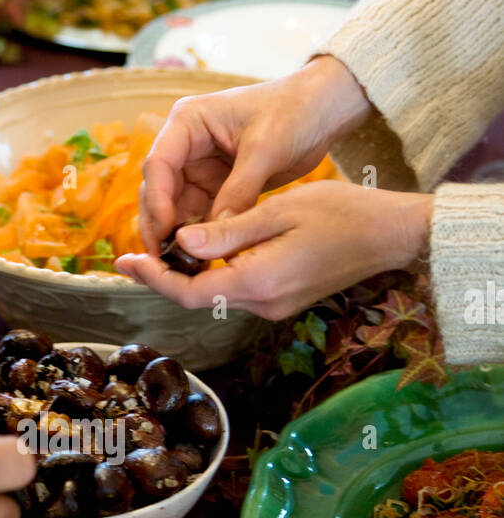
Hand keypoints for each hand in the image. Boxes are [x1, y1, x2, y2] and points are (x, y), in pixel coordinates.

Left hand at [118, 183, 434, 320]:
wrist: (392, 235)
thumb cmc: (343, 213)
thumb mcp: (278, 210)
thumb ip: (227, 230)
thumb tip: (182, 241)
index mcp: (258, 282)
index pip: (189, 292)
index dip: (153, 278)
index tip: (124, 260)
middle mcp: (263, 304)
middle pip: (198, 297)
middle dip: (164, 276)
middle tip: (132, 254)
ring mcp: (274, 306)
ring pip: (216, 294)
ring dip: (188, 275)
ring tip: (160, 248)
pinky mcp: (283, 299)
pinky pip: (237, 290)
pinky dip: (213, 274)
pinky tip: (201, 252)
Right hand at [136, 56, 372, 253]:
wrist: (322, 110)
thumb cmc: (294, 112)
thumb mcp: (266, 149)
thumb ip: (239, 190)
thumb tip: (216, 234)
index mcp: (189, 121)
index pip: (159, 164)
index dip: (158, 201)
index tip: (167, 233)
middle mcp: (186, 145)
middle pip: (159, 190)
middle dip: (160, 225)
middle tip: (165, 261)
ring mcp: (199, 167)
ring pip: (174, 208)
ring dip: (177, 236)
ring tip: (182, 266)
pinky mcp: (215, 186)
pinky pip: (198, 216)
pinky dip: (199, 236)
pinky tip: (201, 259)